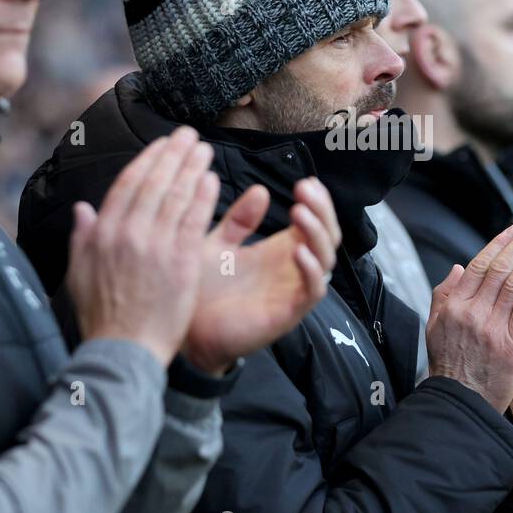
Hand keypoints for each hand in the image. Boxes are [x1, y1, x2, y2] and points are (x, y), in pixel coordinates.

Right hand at [66, 128, 219, 366]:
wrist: (123, 350)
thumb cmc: (102, 316)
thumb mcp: (79, 274)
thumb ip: (82, 237)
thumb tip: (83, 208)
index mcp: (102, 232)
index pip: (127, 184)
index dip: (147, 161)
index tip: (161, 145)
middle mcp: (128, 232)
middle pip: (154, 183)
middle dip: (172, 154)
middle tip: (187, 135)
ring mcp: (155, 245)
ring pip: (176, 196)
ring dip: (191, 168)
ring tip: (202, 150)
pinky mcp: (180, 261)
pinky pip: (193, 220)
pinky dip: (203, 196)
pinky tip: (211, 179)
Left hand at [184, 177, 340, 373]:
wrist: (185, 331)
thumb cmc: (202, 289)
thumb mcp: (218, 244)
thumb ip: (239, 220)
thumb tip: (261, 190)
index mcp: (280, 251)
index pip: (315, 222)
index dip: (318, 202)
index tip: (307, 181)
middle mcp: (292, 269)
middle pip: (327, 236)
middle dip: (322, 210)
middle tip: (305, 190)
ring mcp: (292, 291)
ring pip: (326, 259)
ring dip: (317, 233)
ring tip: (299, 212)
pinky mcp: (288, 314)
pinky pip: (312, 291)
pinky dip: (311, 270)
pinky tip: (297, 251)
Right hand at [426, 219, 512, 413]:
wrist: (459, 403)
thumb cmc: (448, 368)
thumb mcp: (434, 329)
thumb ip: (443, 296)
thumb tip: (456, 268)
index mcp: (453, 306)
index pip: (478, 265)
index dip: (498, 244)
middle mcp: (471, 312)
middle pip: (499, 268)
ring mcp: (491, 327)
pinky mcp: (510, 344)